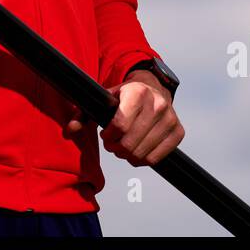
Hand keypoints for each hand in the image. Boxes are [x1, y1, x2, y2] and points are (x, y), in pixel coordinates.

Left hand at [62, 70, 184, 166]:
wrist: (153, 89)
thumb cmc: (123, 97)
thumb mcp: (103, 98)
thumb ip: (84, 113)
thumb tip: (71, 129)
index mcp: (137, 91)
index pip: (120, 125)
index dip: (108, 136)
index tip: (105, 135)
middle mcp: (158, 103)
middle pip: (130, 142)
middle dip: (116, 148)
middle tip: (113, 145)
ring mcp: (170, 118)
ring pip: (143, 153)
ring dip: (128, 156)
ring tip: (123, 147)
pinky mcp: (178, 132)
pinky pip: (156, 159)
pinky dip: (143, 160)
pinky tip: (137, 151)